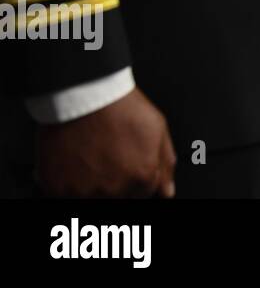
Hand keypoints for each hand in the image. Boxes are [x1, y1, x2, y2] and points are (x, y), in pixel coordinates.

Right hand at [35, 88, 175, 197]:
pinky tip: (74, 162)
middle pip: (118, 200)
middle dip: (115, 184)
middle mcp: (115, 189)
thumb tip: (167, 191)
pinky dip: (68, 185)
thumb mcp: (157, 129)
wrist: (85, 94)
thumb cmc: (121, 107)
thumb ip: (165, 164)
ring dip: (91, 186)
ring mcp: (85, 191)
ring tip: (91, 158)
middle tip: (107, 160)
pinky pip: (64, 196)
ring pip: (91, 200)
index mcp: (142, 178)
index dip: (135, 180)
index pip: (142, 196)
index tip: (126, 167)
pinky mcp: (58, 188)